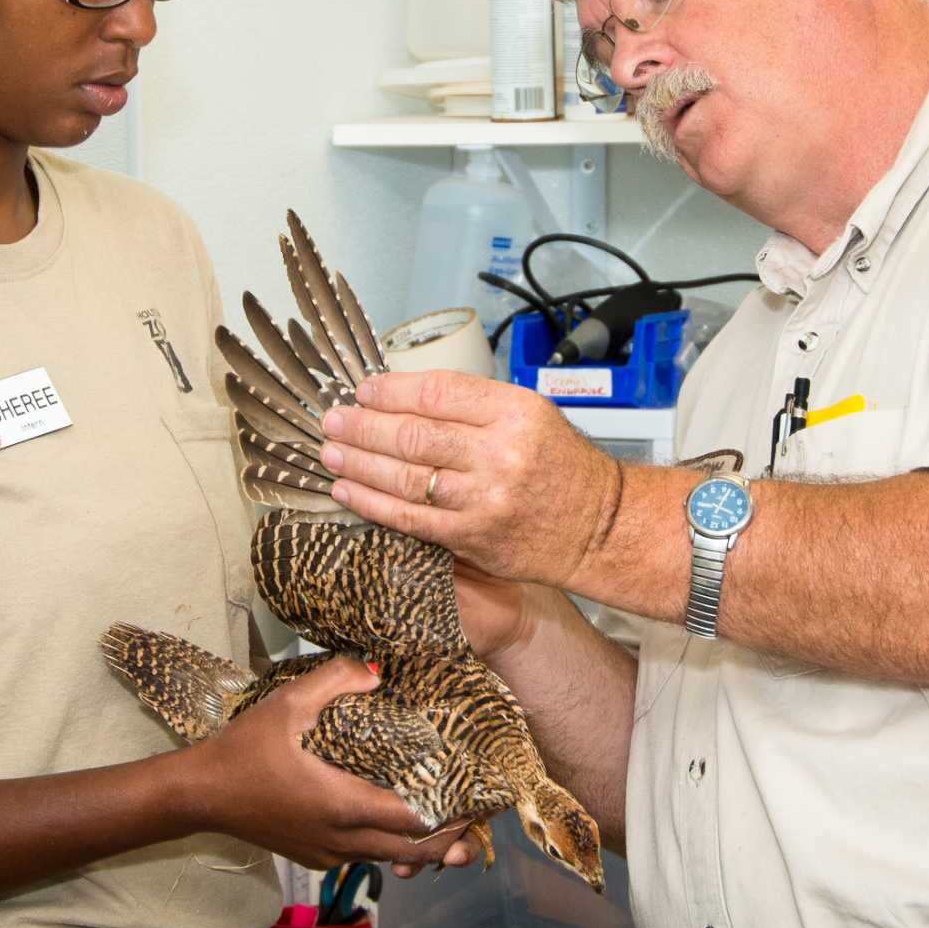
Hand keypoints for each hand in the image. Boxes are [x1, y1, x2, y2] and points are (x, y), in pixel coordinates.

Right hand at [184, 657, 465, 868]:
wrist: (202, 794)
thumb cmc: (245, 748)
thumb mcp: (287, 703)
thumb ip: (335, 680)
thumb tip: (375, 669)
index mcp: (343, 805)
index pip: (414, 820)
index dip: (452, 813)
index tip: (478, 799)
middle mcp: (342, 839)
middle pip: (412, 851)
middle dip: (449, 839)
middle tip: (476, 818)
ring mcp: (328, 853)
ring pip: (390, 858)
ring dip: (422, 845)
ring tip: (449, 823)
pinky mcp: (316, 857)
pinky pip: (366, 856)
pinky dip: (391, 845)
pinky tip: (397, 822)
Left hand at [318, 370, 620, 591]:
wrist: (598, 526)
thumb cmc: (561, 466)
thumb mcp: (530, 413)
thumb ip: (472, 404)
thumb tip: (404, 397)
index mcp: (513, 411)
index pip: (435, 393)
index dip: (390, 390)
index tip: (363, 390)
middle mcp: (499, 452)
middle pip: (412, 434)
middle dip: (363, 425)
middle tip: (333, 419)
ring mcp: (484, 498)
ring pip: (404, 476)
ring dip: (358, 463)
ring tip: (330, 452)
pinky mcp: (472, 537)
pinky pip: (409, 518)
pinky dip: (372, 503)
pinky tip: (348, 491)